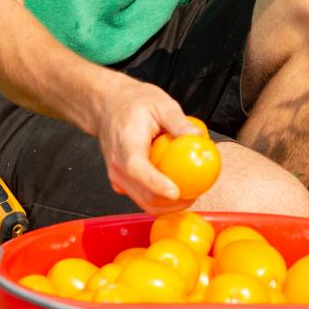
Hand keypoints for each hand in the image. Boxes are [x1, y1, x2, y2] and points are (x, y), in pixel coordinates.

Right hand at [91, 78, 204, 214]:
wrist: (108, 106)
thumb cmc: (132, 103)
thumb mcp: (161, 104)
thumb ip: (179, 122)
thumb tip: (199, 137)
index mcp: (126, 145)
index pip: (137, 170)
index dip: (157, 184)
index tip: (177, 192)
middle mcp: (118, 166)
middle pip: (144, 195)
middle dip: (173, 202)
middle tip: (197, 193)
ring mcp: (118, 177)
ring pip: (144, 203)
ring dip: (169, 205)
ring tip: (191, 193)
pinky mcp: (122, 182)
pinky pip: (142, 198)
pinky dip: (160, 200)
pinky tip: (176, 187)